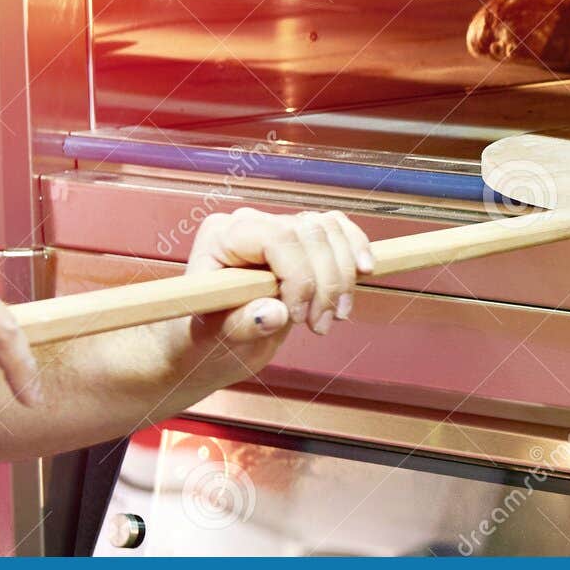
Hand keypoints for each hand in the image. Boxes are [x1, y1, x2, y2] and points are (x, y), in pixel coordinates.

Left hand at [185, 208, 373, 349]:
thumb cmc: (205, 341)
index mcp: (222, 238)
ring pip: (330, 231)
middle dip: (325, 283)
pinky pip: (338, 229)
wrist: (212, 345)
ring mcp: (278, 228)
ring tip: (333, 317)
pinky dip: (355, 250)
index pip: (276, 238)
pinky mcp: (301, 240)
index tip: (298, 317)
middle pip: (309, 234)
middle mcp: (251, 224)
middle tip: (320, 326)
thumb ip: (242, 324)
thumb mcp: (217, 340)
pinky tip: (363, 272)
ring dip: (343, 276)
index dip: (299, 275)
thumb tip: (274, 313)